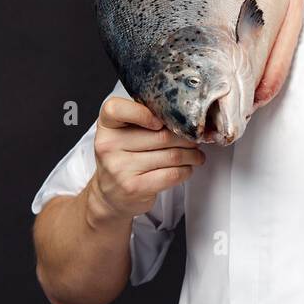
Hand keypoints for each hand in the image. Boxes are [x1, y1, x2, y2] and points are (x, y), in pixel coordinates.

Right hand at [88, 94, 205, 222]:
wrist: (111, 195)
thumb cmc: (124, 159)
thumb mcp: (123, 134)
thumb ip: (143, 120)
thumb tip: (183, 118)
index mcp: (107, 126)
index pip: (116, 108)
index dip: (142, 113)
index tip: (160, 122)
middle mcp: (109, 146)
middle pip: (161, 135)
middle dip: (186, 138)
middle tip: (194, 140)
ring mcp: (120, 168)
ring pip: (172, 155)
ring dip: (191, 155)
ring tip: (196, 154)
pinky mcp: (134, 187)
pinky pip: (172, 174)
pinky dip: (186, 170)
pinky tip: (187, 168)